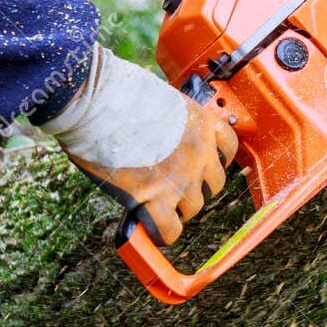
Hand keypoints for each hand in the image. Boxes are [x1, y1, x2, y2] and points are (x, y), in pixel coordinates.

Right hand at [41, 46, 236, 245]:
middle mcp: (200, 152)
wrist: (97, 103)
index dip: (214, 159)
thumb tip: (159, 139)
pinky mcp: (156, 197)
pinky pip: (170, 230)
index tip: (201, 164)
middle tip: (173, 185)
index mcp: (202, 122)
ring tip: (157, 205)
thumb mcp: (161, 100)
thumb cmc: (119, 93)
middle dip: (196, 185)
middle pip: (214, 183)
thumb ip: (170, 123)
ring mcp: (182, 177)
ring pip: (193, 208)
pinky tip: (151, 230)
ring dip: (177, 208)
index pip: (229, 147)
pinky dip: (162, 233)